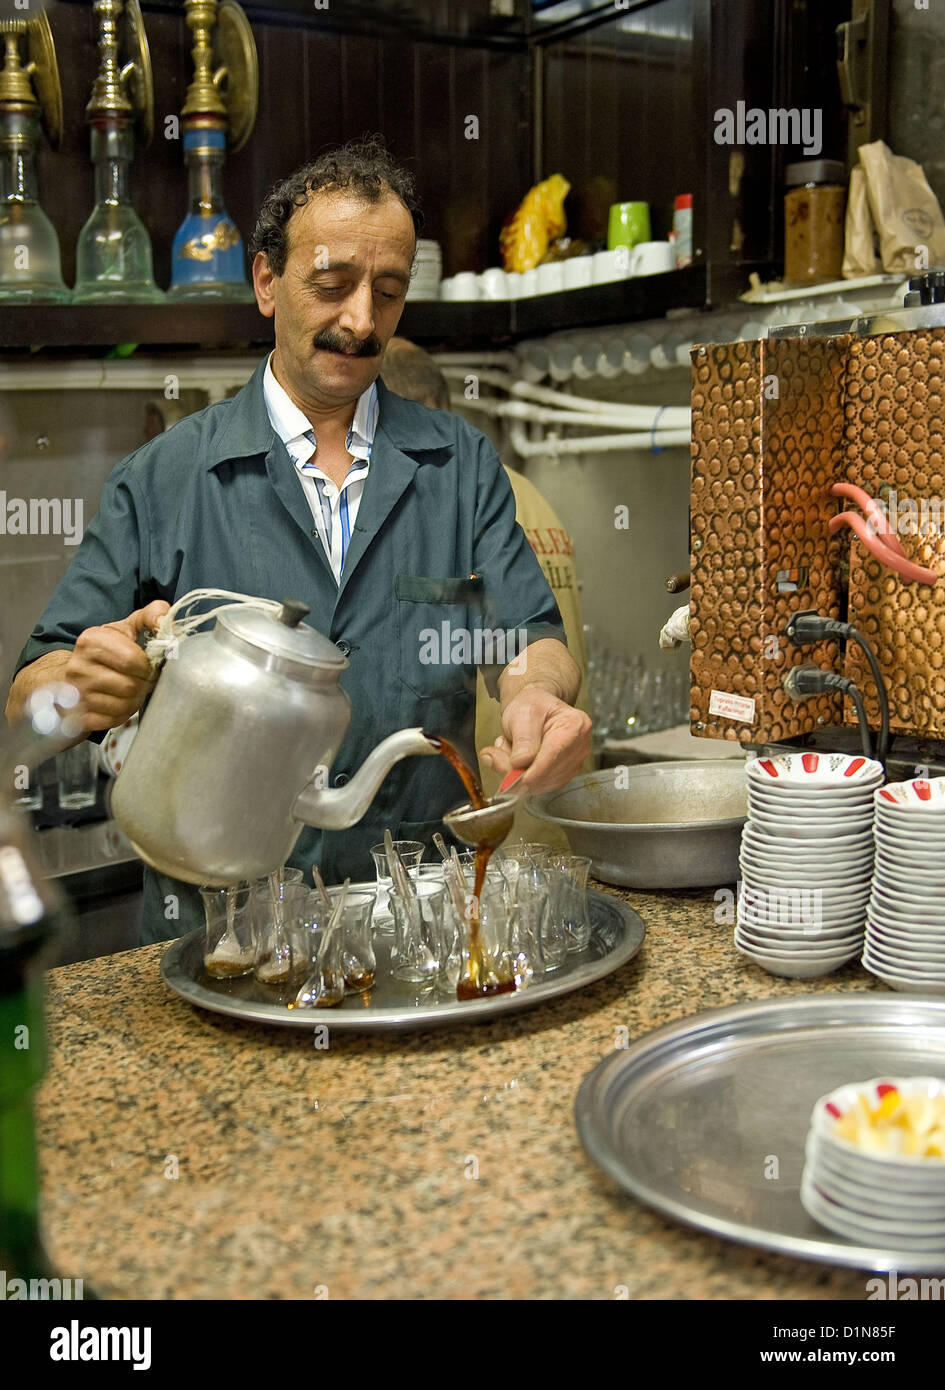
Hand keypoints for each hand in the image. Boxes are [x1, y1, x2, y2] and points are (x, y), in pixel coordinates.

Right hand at [63, 599, 170, 733]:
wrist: (74, 674)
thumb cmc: (107, 651)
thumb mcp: (127, 627)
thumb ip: (151, 616)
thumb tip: (166, 620)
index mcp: (91, 641)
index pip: (132, 660)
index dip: (147, 667)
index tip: (148, 666)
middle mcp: (78, 666)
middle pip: (129, 686)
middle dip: (143, 685)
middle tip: (142, 681)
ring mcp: (76, 693)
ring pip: (122, 705)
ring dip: (134, 700)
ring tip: (131, 691)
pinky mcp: (78, 714)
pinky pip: (111, 721)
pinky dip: (122, 714)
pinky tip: (119, 703)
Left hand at [479, 686, 591, 794]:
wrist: (535, 708)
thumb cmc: (532, 706)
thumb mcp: (522, 713)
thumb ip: (523, 738)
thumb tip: (520, 763)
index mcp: (575, 724)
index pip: (554, 754)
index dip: (533, 771)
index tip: (514, 781)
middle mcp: (580, 746)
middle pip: (549, 773)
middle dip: (520, 771)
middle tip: (497, 755)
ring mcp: (574, 762)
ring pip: (544, 783)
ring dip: (520, 774)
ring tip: (509, 751)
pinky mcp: (565, 774)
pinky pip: (542, 786)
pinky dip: (525, 779)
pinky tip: (517, 762)